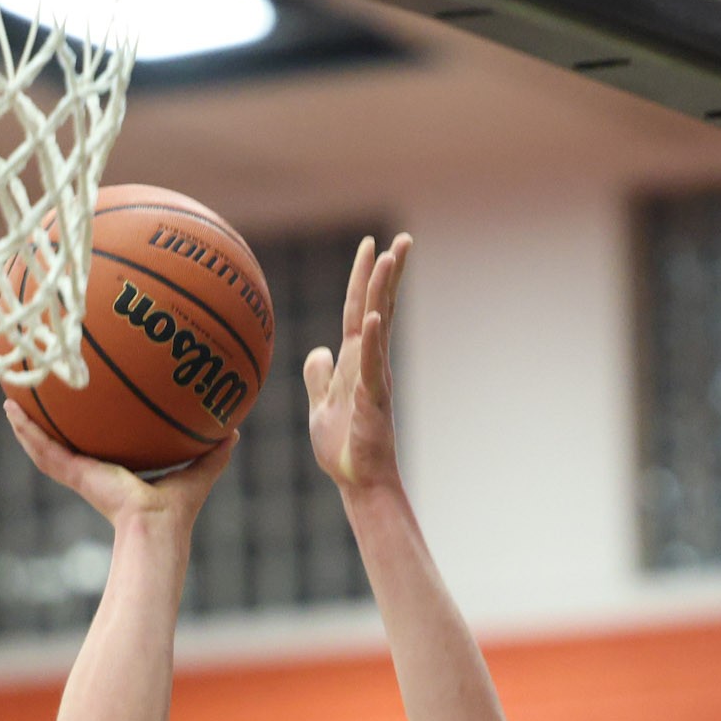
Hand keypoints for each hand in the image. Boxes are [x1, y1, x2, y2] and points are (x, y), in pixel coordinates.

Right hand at [3, 400, 235, 532]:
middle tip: (40, 393)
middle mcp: (95, 472)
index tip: (86, 406)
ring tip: (10, 397)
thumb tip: (235, 429)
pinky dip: (26, 430)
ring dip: (27, 422)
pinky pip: (43, 449)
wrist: (156, 525)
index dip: (93, 428)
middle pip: (67, 442)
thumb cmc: (177, 508)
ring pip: (45, 444)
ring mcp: (79, 473)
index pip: (101, 446)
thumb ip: (214, 451)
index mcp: (119, 472)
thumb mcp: (199, 468)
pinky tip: (10, 409)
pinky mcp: (72, 474)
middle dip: (53, 421)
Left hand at [303, 233, 410, 493]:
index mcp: (353, 360)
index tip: (371, 245)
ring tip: (391, 258)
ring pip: (379, 326)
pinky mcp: (374, 399)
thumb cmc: (343, 448)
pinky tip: (372, 318)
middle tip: (402, 240)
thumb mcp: (320, 404)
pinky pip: (371, 365)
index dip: (363, 276)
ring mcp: (374, 378)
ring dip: (383, 292)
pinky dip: (371, 341)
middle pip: (377, 307)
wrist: (357, 481)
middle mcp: (368, 362)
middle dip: (387, 272)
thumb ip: (318, 376)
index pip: (358, 308)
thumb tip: (318, 350)